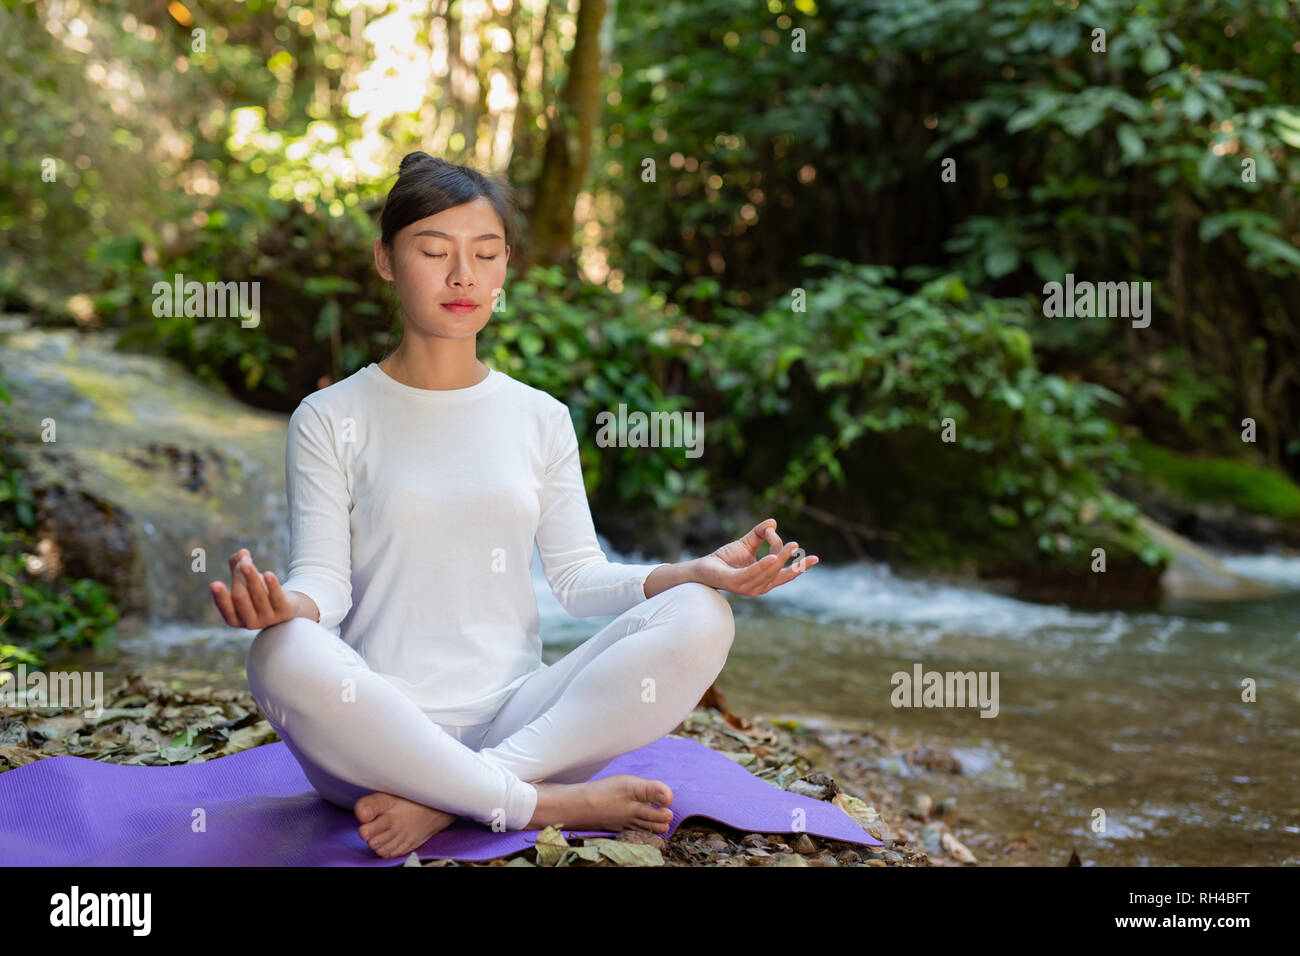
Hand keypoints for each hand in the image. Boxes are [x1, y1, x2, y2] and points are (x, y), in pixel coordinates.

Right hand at [209, 548, 297, 629]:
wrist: (286, 606)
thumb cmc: (258, 593)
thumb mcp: (244, 581)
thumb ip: (238, 566)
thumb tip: (242, 553)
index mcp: (235, 619)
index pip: (226, 608)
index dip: (220, 597)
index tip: (214, 584)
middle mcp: (250, 622)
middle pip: (240, 597)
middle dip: (240, 577)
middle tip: (244, 561)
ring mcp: (268, 618)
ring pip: (258, 595)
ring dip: (252, 576)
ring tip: (248, 561)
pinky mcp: (283, 612)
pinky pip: (276, 597)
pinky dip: (272, 585)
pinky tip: (268, 574)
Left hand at [694, 517, 818, 595]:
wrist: (703, 567)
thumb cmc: (726, 558)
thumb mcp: (747, 543)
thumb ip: (760, 533)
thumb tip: (774, 522)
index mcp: (764, 580)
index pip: (787, 575)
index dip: (802, 568)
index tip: (809, 554)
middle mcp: (759, 587)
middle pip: (778, 572)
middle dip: (788, 558)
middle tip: (796, 544)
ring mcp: (747, 587)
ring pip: (768, 572)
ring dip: (780, 558)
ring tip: (790, 545)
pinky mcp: (735, 582)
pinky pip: (752, 574)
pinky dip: (763, 566)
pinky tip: (772, 557)